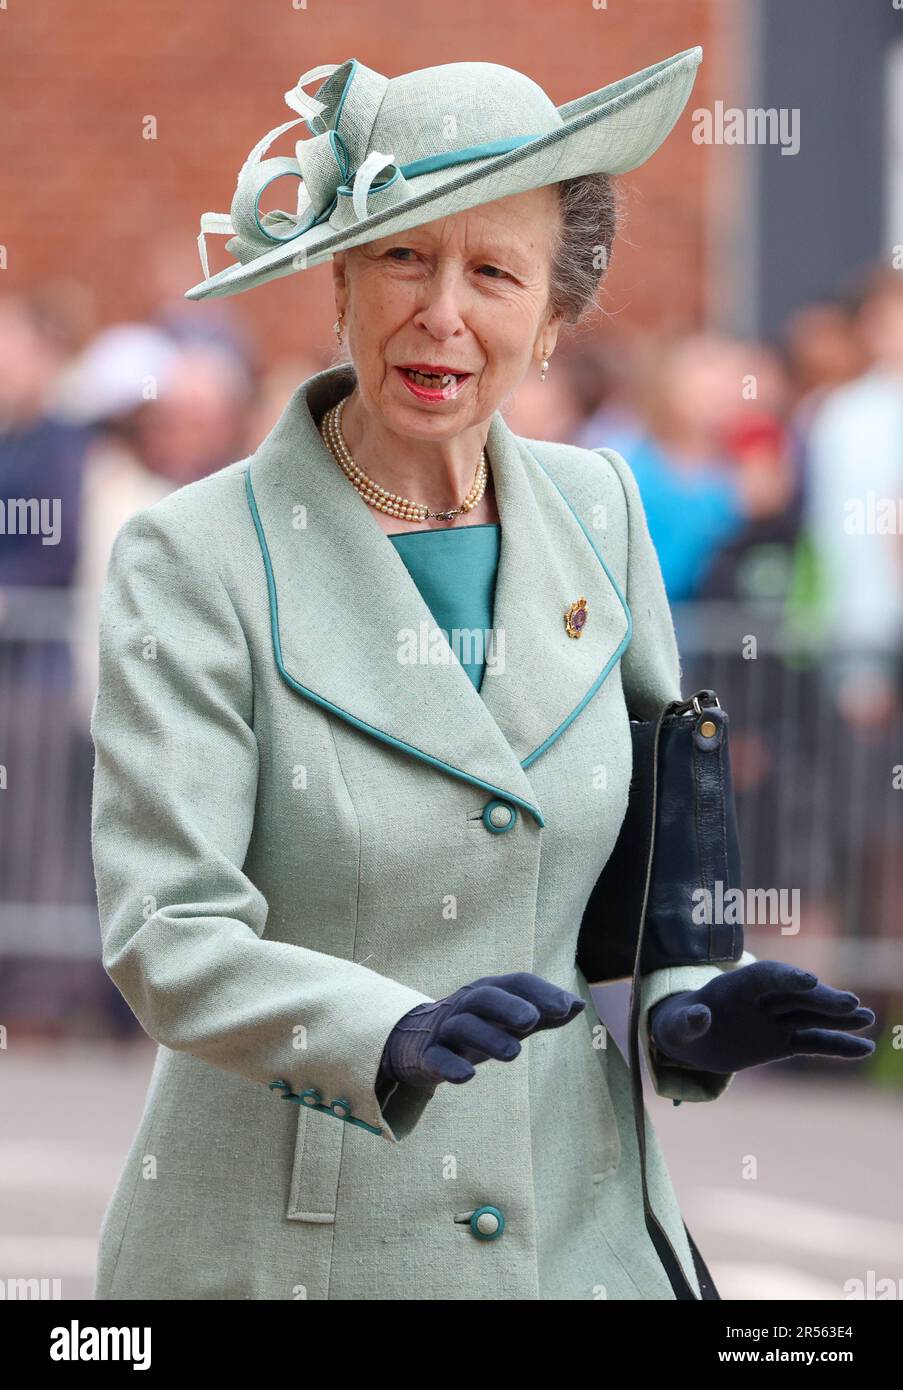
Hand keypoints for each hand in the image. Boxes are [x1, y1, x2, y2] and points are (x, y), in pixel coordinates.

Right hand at [379, 971, 585, 1089]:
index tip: (567, 1007)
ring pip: (464, 1026)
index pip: (516, 983)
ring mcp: (445, 1028)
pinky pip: (437, 1058)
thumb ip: (543, 1013)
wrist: (416, 1041)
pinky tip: (467, 1076)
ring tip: (514, 1054)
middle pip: (486, 997)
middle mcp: (466, 1004)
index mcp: (490, 991)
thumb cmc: (476, 1026)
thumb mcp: (509, 1019)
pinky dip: (451, 1065)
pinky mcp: (427, 1055)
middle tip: (532, 1020)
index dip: (541, 993)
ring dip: (488, 1038)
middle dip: (509, 1006)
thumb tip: (579, 1005)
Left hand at [649, 960, 875, 1073]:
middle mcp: (759, 999)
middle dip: (820, 998)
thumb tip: (700, 1016)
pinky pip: (812, 1042)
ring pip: (809, 1015)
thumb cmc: (678, 1028)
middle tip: (850, 1003)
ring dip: (837, 1017)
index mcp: (733, 986)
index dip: (785, 977)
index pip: (763, 976)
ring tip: (866, 1018)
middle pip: (794, 994)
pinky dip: (837, 1045)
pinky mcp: (782, 1041)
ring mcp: (773, 1018)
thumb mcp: (674, 1029)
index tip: (809, 981)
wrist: (690, 1039)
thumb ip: (687, 1022)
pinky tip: (864, 1048)